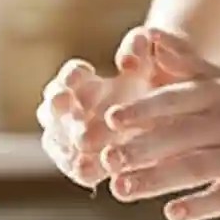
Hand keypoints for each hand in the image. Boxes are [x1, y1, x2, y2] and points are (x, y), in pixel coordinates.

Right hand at [37, 28, 188, 188]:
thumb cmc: (154, 83)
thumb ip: (139, 50)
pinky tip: (90, 168)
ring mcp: (72, 137)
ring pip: (57, 137)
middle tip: (65, 104)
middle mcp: (69, 109)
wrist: (165, 118)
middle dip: (59, 105)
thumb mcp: (153, 63)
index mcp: (81, 81)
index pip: (70, 76)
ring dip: (66, 138)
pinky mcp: (82, 165)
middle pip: (53, 107)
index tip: (85, 72)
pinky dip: (79, 167)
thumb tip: (132, 50)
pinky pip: (74, 167)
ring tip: (79, 142)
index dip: (73, 74)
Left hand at [101, 29, 219, 219]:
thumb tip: (149, 35)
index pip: (178, 100)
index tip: (111, 119)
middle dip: (142, 148)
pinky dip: (201, 205)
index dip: (145, 109)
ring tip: (122, 190)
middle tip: (105, 160)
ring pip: (199, 167)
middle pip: (182, 135)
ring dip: (158, 179)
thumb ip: (184, 63)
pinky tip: (171, 213)